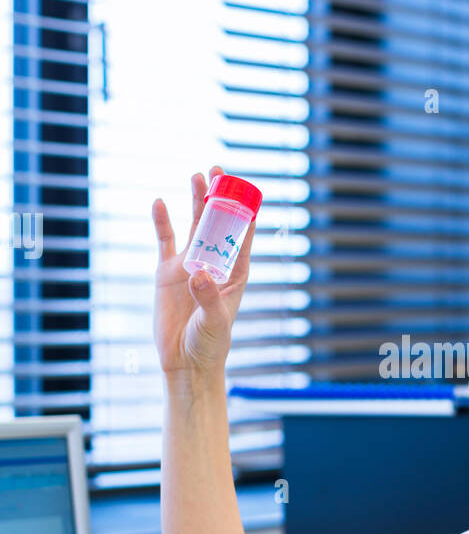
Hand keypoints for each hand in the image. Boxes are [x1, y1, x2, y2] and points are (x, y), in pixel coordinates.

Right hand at [152, 165, 255, 379]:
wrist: (184, 362)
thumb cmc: (210, 344)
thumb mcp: (213, 322)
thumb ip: (208, 297)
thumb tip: (198, 273)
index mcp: (235, 273)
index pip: (243, 237)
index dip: (245, 212)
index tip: (245, 189)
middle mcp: (214, 264)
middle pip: (218, 223)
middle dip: (219, 197)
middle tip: (218, 171)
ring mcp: (189, 266)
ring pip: (194, 226)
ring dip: (196, 201)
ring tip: (197, 177)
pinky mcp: (167, 273)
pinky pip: (164, 241)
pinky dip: (162, 222)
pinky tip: (158, 202)